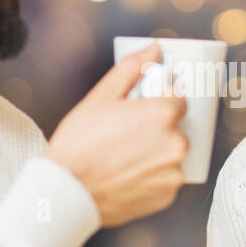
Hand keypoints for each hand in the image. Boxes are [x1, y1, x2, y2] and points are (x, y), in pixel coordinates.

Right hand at [46, 43, 187, 226]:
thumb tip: (153, 49)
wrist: (67, 193)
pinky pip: (166, 178)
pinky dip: (153, 175)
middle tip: (128, 134)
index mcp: (163, 115)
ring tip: (125, 156)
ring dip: (157, 152)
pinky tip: (128, 174)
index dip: (159, 100)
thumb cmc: (79, 143)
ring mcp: (173, 174)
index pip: (178, 98)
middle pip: (176, 127)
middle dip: (157, 128)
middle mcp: (176, 145)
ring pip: (172, 154)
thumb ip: (131, 69)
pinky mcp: (168, 196)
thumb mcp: (100, 97)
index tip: (143, 107)